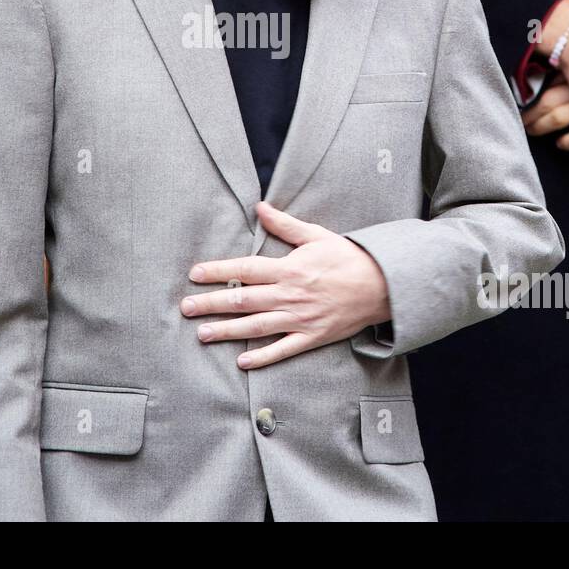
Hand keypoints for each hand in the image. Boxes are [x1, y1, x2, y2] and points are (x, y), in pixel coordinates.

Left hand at [180, 201, 389, 369]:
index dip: (219, 271)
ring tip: (202, 334)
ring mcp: (300, 318)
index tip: (195, 275)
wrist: (382, 285)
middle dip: (212, 303)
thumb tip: (259, 207)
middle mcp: (290, 294)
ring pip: (256, 326)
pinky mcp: (312, 337)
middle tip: (186, 308)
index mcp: (289, 268)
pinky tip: (242, 362)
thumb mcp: (316, 235)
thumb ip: (284, 225)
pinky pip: (283, 349)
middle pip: (243, 299)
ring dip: (227, 331)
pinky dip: (263, 357)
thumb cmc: (348, 257)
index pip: (246, 268)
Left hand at [522, 80, 568, 143]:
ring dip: (541, 126)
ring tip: (532, 130)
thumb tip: (554, 77)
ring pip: (558, 117)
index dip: (532, 93)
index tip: (521, 100)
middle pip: (548, 100)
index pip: (549, 82)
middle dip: (530, 112)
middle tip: (521, 118)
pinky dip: (567, 141)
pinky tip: (561, 143)